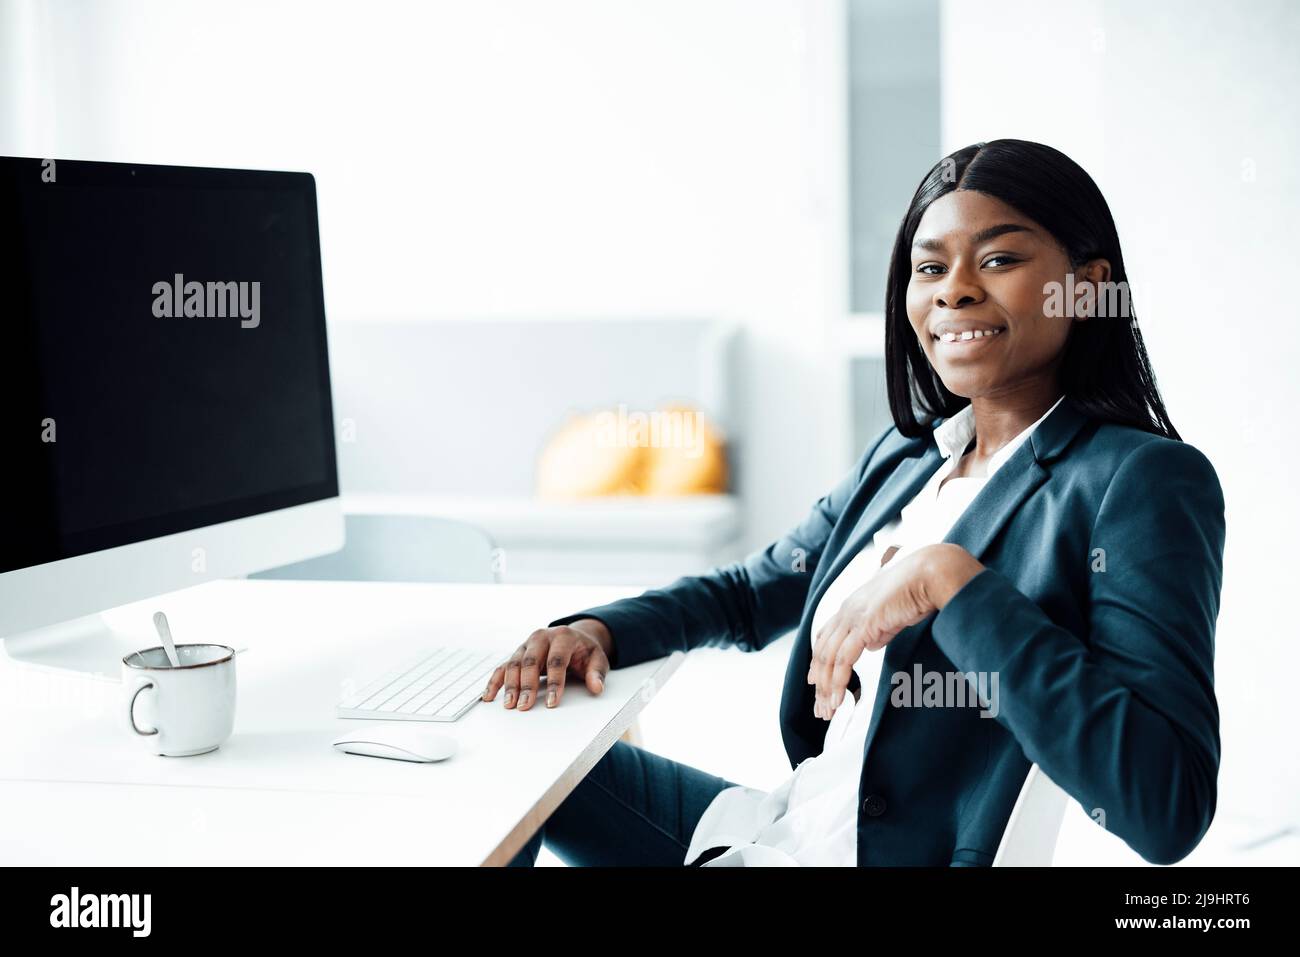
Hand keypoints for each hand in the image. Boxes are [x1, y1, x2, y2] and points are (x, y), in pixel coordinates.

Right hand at [482, 618, 612, 710]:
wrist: (575, 637)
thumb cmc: (585, 651)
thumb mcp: (598, 659)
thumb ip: (597, 673)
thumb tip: (596, 687)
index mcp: (563, 636)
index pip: (556, 660)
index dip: (554, 682)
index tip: (552, 703)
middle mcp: (542, 637)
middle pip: (531, 661)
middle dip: (527, 685)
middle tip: (524, 706)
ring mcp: (527, 644)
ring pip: (514, 663)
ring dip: (510, 685)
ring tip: (509, 705)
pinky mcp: (518, 653)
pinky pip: (503, 666)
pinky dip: (495, 681)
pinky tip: (489, 696)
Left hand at [806, 543, 981, 720]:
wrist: (931, 573)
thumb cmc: (918, 590)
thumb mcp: (892, 614)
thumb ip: (879, 629)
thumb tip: (870, 644)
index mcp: (852, 606)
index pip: (826, 637)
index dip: (819, 661)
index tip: (815, 683)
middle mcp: (846, 611)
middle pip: (822, 651)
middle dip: (819, 683)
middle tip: (821, 708)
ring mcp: (853, 617)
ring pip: (828, 659)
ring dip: (826, 688)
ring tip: (828, 711)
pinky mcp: (864, 625)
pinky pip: (843, 659)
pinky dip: (837, 681)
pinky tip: (838, 699)